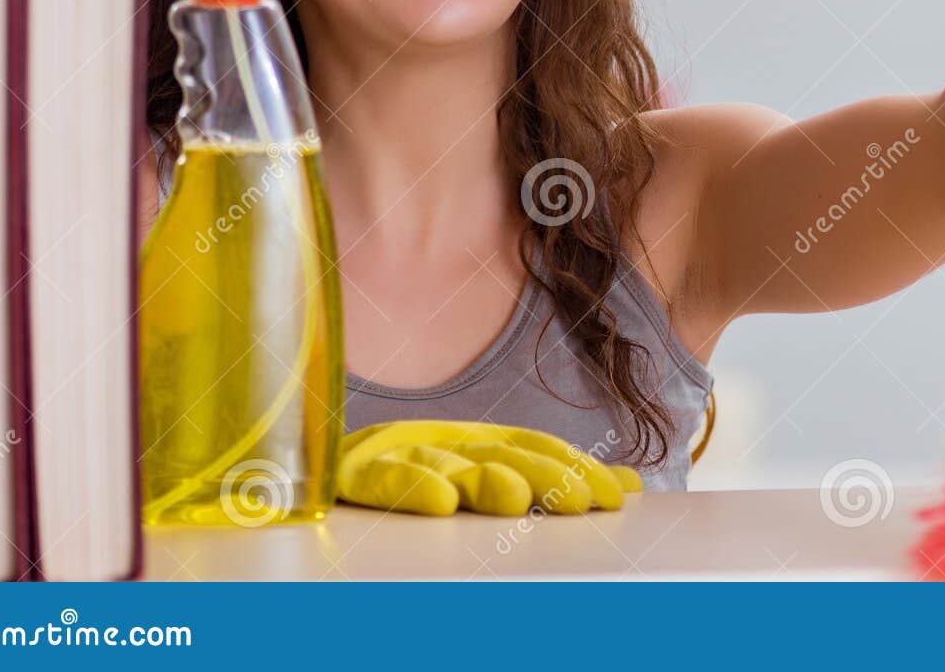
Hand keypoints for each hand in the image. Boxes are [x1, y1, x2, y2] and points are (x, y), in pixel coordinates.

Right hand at [336, 419, 644, 517]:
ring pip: (446, 466)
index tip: (621, 494)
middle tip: (582, 500)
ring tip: (517, 497)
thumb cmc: (408, 480)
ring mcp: (395, 455)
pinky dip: (409, 486)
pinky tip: (438, 501)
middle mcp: (440, 444)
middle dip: (547, 475)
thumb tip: (633, 484)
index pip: (536, 451)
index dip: (578, 468)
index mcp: (473, 444)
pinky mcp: (348, 473)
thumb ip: (553, 480)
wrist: (311, 467)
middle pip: (501, 456)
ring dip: (484, 480)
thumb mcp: (483, 482)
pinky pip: (382, 481)